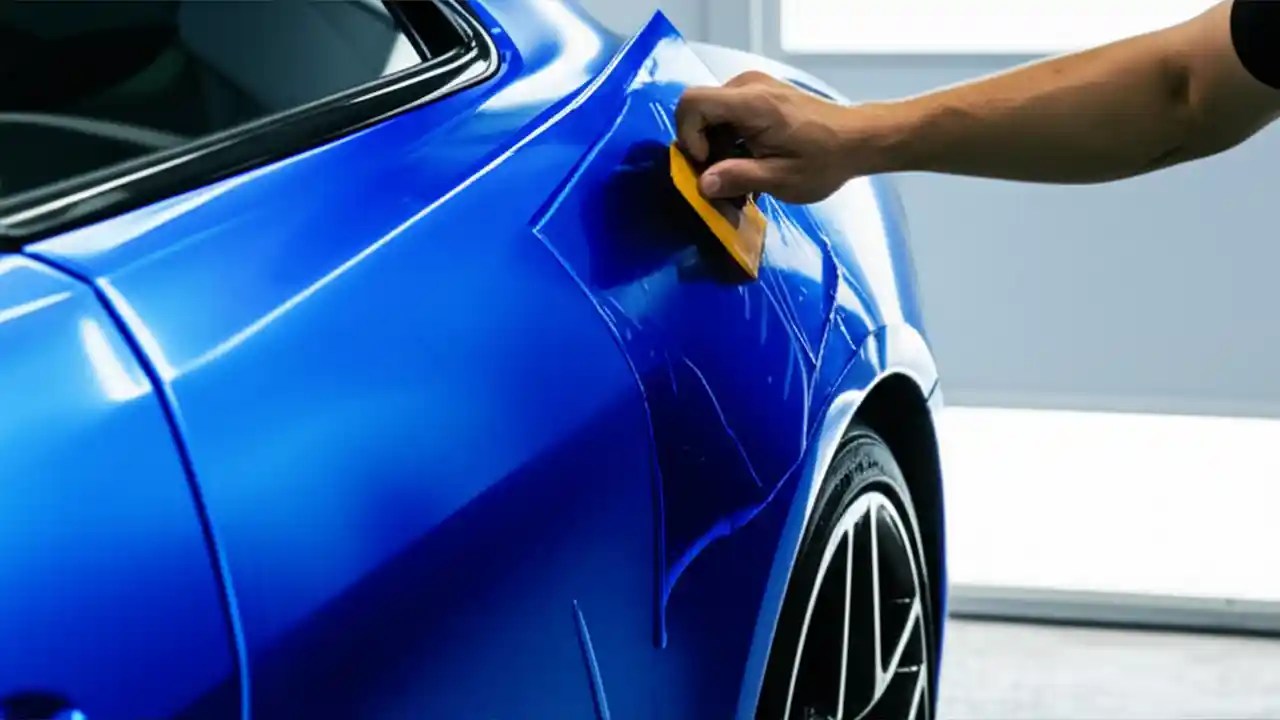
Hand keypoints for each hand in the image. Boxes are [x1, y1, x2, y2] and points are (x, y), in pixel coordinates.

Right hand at [676, 71, 869, 203]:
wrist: (857, 140)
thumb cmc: (824, 161)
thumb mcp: (781, 179)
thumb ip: (739, 178)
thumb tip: (703, 184)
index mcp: (751, 103)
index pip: (692, 102)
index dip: (688, 135)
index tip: (707, 162)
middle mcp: (747, 86)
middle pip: (699, 111)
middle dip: (704, 148)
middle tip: (725, 180)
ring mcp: (753, 86)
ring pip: (711, 116)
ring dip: (717, 148)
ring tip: (742, 175)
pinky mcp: (758, 94)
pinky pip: (727, 114)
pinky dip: (729, 140)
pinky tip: (750, 162)